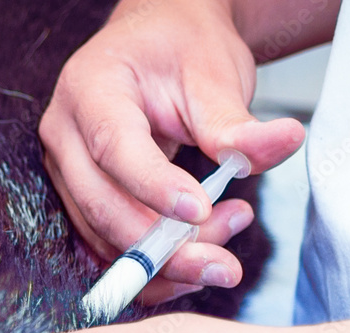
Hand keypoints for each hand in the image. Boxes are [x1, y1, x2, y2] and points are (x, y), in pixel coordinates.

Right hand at [39, 0, 304, 302]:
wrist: (158, 48)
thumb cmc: (178, 51)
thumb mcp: (213, 75)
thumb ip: (237, 121)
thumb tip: (283, 142)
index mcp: (90, 89)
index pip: (114, 148)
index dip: (154, 187)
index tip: (201, 212)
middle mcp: (66, 134)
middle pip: (102, 206)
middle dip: (164, 248)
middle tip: (226, 264)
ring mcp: (68, 173)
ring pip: (105, 239)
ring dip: (167, 259)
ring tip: (227, 239)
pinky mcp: (82, 202)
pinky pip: (109, 250)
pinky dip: (154, 269)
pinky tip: (198, 258)